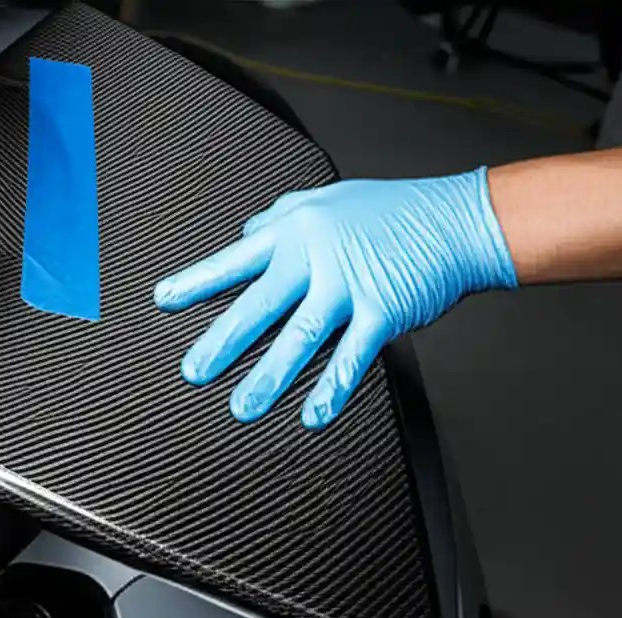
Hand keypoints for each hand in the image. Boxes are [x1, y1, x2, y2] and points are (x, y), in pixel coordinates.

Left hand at [154, 167, 516, 428]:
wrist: (457, 220)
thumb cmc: (393, 211)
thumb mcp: (329, 198)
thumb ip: (283, 215)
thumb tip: (246, 231)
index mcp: (297, 228)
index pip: (235, 259)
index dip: (197, 281)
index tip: (164, 301)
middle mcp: (316, 255)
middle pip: (258, 304)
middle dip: (222, 342)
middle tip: (194, 372)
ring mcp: (350, 284)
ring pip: (299, 337)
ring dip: (269, 377)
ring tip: (243, 408)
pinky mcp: (383, 310)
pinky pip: (351, 357)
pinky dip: (332, 388)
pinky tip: (313, 414)